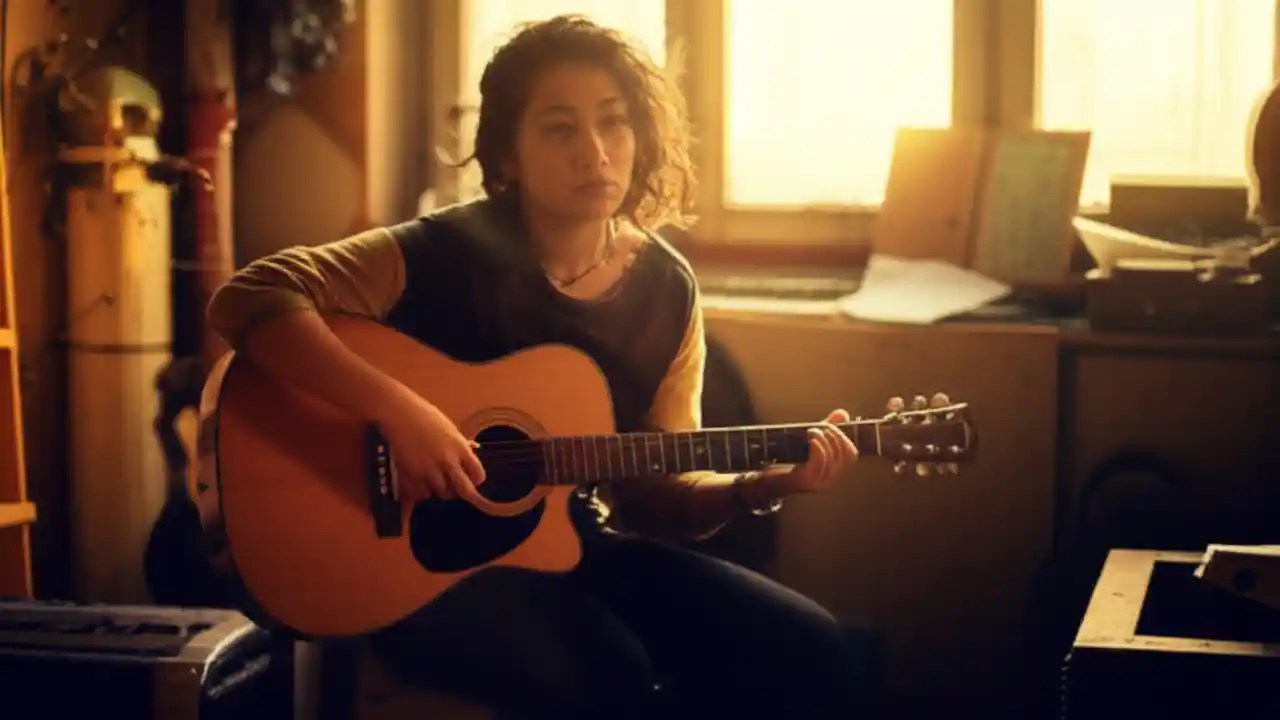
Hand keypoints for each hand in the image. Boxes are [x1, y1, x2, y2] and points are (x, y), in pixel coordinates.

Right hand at [375, 388, 484, 503]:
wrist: (400, 413)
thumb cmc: (426, 416)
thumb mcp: (451, 430)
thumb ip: (459, 448)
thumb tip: (464, 463)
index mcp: (460, 448)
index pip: (478, 475)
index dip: (475, 479)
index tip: (470, 478)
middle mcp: (448, 461)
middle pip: (464, 490)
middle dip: (460, 491)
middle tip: (454, 487)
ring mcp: (429, 470)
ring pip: (441, 493)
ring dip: (439, 489)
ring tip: (432, 478)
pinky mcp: (411, 475)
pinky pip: (421, 493)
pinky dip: (421, 490)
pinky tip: (418, 479)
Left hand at [762, 409, 857, 494]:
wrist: (764, 479)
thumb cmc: (786, 460)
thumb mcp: (808, 441)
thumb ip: (827, 428)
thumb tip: (842, 414)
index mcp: (832, 469)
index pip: (851, 455)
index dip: (844, 437)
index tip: (831, 425)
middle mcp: (828, 478)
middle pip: (844, 455)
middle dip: (835, 435)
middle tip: (821, 425)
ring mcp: (818, 482)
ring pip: (832, 459)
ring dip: (824, 440)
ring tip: (813, 430)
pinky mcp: (805, 482)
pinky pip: (819, 465)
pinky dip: (818, 449)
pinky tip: (811, 440)